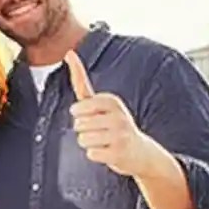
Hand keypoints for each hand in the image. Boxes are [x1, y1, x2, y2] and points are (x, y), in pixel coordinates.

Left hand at [65, 50, 156, 176]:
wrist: (140, 152)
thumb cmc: (114, 125)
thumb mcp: (102, 103)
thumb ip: (82, 84)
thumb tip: (68, 53)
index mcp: (111, 101)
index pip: (83, 89)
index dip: (77, 102)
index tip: (74, 70)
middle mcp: (117, 114)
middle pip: (77, 122)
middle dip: (83, 129)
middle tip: (100, 131)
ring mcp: (119, 133)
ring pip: (82, 139)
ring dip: (89, 143)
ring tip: (104, 141)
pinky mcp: (118, 152)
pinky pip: (90, 154)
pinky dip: (95, 155)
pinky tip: (109, 151)